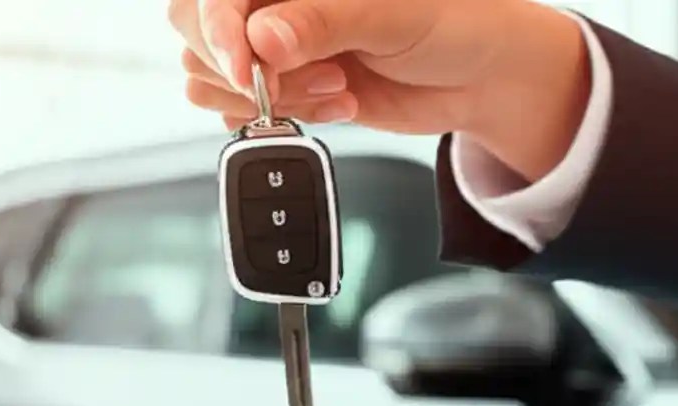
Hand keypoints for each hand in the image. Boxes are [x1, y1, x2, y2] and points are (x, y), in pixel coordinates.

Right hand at [168, 0, 592, 180]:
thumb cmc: (452, 20)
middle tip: (295, 80)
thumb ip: (322, 22)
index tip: (247, 67)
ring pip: (211, 78)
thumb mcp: (390, 15)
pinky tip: (337, 104)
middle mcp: (274, 2)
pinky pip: (241, 112)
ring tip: (337, 86)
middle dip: (242, 69)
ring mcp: (276, 46)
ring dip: (273, 98)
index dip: (217, 28)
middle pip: (196, 32)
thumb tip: (262, 35)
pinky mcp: (287, 89)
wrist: (482, 76)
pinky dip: (283, 121)